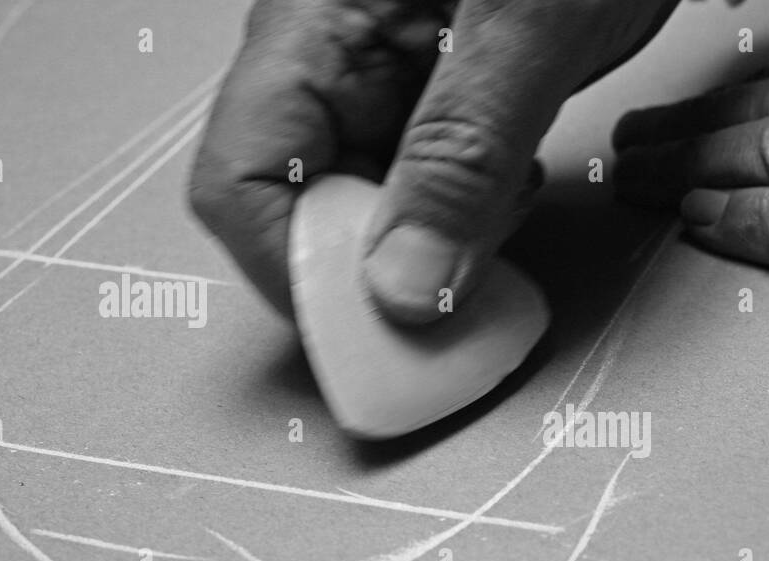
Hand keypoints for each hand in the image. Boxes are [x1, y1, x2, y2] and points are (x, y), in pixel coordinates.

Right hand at [189, 0, 684, 322]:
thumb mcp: (525, 28)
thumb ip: (460, 157)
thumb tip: (404, 282)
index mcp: (318, 26)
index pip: (243, 179)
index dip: (296, 269)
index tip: (373, 324)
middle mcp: (339, 60)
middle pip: (302, 209)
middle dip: (368, 277)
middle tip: (443, 309)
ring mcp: (391, 82)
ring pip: (367, 209)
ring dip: (421, 258)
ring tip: (485, 251)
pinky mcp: (443, 97)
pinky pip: (422, 188)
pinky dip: (460, 226)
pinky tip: (502, 211)